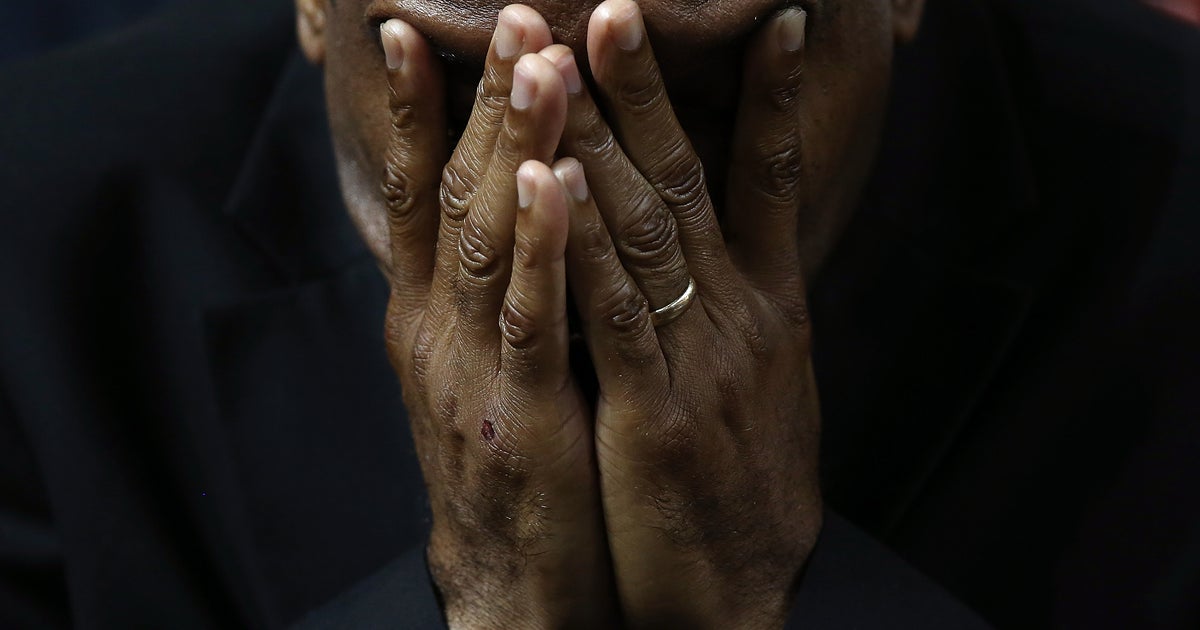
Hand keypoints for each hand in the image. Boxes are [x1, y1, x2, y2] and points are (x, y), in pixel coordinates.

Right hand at [377, 10, 615, 627]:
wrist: (507, 581)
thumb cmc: (506, 459)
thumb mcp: (480, 363)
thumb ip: (487, 288)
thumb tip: (503, 208)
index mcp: (432, 313)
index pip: (422, 190)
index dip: (420, 109)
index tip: (418, 29)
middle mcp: (439, 327)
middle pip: (458, 194)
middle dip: (485, 100)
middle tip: (513, 14)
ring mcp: (473, 369)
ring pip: (490, 242)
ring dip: (513, 148)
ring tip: (538, 63)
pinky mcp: (518, 417)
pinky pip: (531, 321)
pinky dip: (540, 249)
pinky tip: (552, 182)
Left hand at [547, 1, 820, 626]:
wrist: (738, 588)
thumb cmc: (739, 481)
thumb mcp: (759, 381)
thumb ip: (737, 306)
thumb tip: (727, 240)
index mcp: (769, 307)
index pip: (770, 180)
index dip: (774, 97)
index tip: (777, 19)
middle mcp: (742, 316)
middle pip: (691, 181)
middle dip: (649, 89)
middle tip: (617, 5)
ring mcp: (702, 361)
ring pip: (646, 229)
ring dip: (603, 138)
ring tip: (566, 55)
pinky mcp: (657, 412)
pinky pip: (613, 312)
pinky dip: (580, 241)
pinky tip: (551, 179)